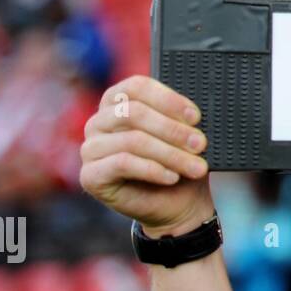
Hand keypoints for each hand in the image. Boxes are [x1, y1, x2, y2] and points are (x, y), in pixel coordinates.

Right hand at [79, 75, 211, 236]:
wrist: (176, 203)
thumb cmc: (178, 162)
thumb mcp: (183, 135)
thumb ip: (180, 117)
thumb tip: (192, 112)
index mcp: (118, 102)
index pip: (136, 87)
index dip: (168, 99)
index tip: (196, 117)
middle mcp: (99, 121)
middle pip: (134, 113)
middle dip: (173, 129)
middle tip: (200, 144)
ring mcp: (91, 148)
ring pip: (132, 140)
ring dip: (171, 154)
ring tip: (195, 166)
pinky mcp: (90, 175)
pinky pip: (122, 163)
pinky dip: (153, 170)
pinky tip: (172, 177)